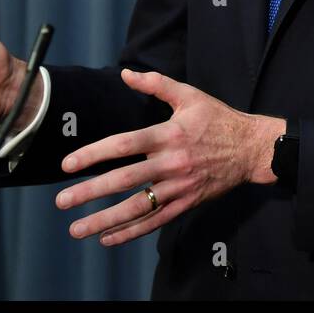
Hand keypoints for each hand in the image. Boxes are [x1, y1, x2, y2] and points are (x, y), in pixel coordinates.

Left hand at [54, 69, 285, 246]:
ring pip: (138, 207)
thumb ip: (156, 84)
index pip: (125, 145)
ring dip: (105, 220)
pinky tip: (108, 238)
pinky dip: (131, 232)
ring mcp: (180, 186)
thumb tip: (125, 74)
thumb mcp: (190, 95)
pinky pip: (155, 221)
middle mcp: (172, 163)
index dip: (94, 154)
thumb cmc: (218, 119)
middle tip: (62, 201)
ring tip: (77, 229)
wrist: (251, 148)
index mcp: (169, 134)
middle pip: (125, 180)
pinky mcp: (187, 203)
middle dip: (90, 192)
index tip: (67, 165)